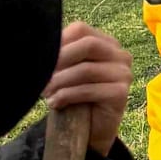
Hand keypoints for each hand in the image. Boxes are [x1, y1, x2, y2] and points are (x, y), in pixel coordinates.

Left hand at [41, 23, 132, 156]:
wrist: (89, 130)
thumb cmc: (74, 96)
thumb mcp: (65, 70)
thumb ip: (59, 54)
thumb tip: (36, 45)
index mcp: (106, 43)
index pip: (81, 29)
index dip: (58, 42)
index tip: (40, 59)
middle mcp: (120, 55)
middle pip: (89, 44)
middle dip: (59, 59)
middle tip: (41, 77)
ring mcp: (124, 74)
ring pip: (86, 69)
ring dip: (59, 82)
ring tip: (45, 93)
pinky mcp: (121, 93)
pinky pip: (89, 89)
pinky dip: (67, 96)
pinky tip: (55, 103)